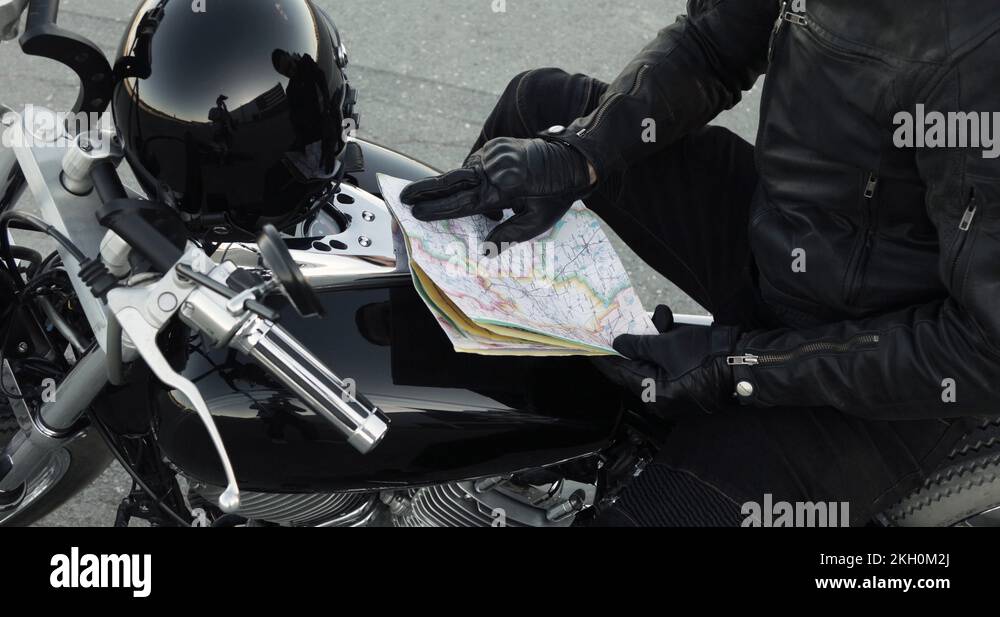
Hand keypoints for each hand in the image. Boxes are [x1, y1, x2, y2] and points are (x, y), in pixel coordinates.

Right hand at [400, 137, 593, 246]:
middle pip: (452, 180)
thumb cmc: (556, 195)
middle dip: (426, 189)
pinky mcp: (497, 145)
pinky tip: (500, 194)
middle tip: (404, 196)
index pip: (463, 202)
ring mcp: (495, 153)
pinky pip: (478, 165)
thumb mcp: (536, 222)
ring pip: (466, 174)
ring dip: (465, 190)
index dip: (438, 209)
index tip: (416, 212)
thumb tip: (482, 251)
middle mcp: (495, 167)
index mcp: (504, 187)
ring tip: (491, 206)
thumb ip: (507, 235)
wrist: (573, 159)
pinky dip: (478, 180)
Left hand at [595, 306, 741, 414]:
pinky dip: (668, 348)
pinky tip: (670, 326)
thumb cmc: (708, 354)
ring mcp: (678, 395)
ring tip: (660, 318)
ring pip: (654, 364)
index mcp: (655, 393)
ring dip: (654, 341)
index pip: (621, 373)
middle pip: (636, 369)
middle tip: (621, 326)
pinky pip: (669, 367)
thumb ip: (639, 344)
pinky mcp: (689, 386)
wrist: (747, 360)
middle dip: (633, 344)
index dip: (605, 357)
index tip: (592, 345)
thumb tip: (618, 344)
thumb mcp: (668, 343)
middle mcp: (664, 400)